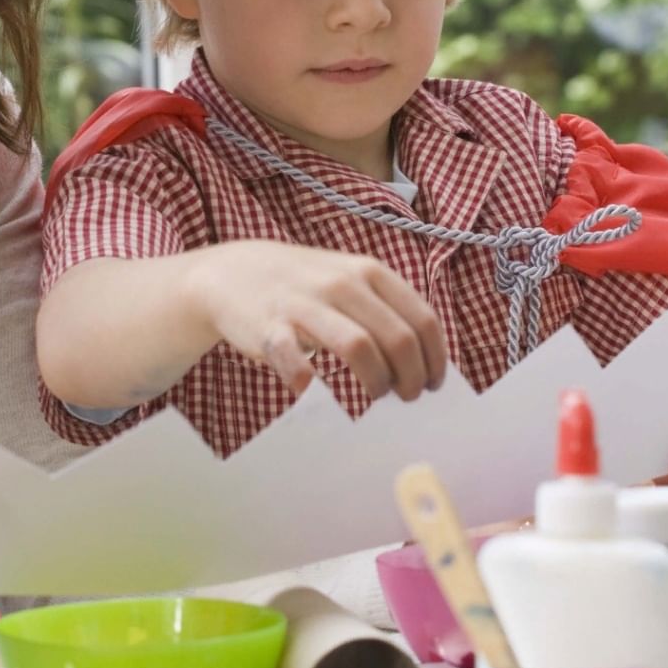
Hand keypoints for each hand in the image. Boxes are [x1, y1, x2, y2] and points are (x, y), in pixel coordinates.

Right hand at [194, 241, 448, 400]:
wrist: (232, 274)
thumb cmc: (304, 286)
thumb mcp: (349, 280)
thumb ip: (383, 309)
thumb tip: (424, 359)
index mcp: (368, 272)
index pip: (421, 319)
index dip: (435, 358)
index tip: (434, 383)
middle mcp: (341, 284)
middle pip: (398, 339)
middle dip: (411, 376)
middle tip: (408, 396)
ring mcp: (305, 305)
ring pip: (359, 348)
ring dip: (377, 382)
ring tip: (377, 396)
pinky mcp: (271, 328)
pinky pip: (299, 364)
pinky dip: (314, 386)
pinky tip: (321, 394)